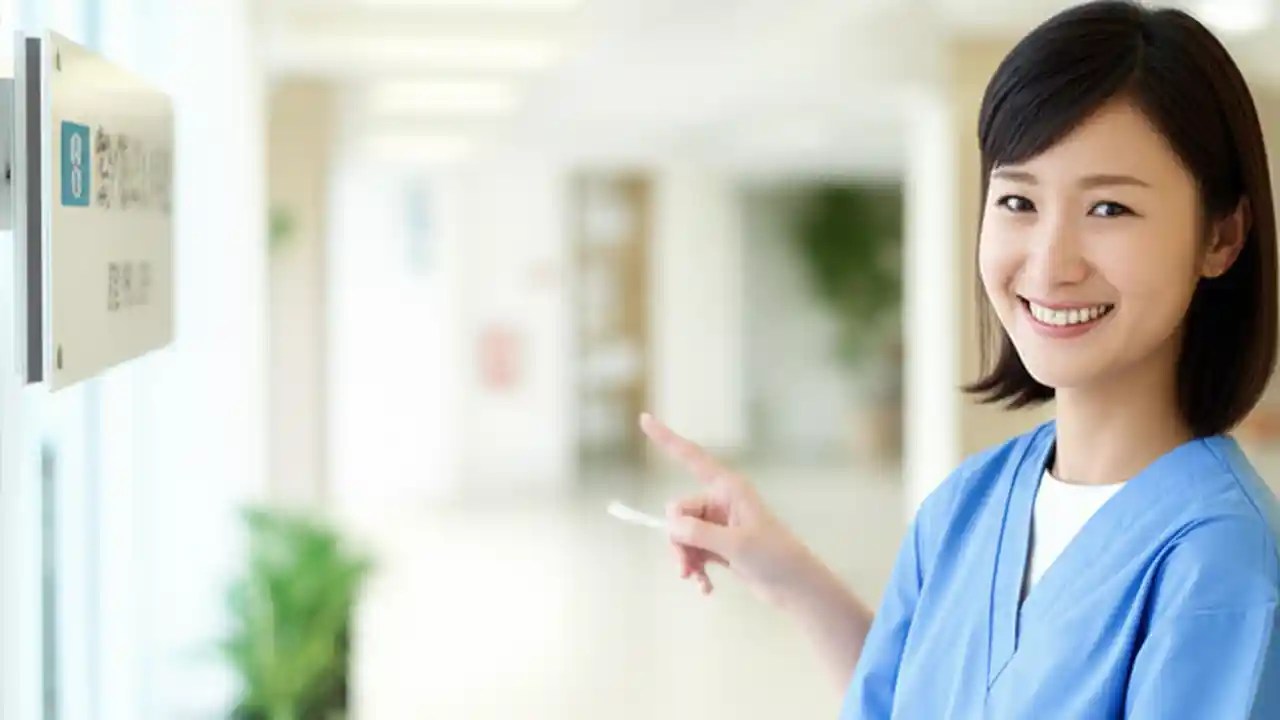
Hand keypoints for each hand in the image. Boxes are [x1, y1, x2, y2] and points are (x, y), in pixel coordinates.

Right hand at [639, 412, 818, 607]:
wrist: (796, 586)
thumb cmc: (774, 557)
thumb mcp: (735, 544)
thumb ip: (699, 533)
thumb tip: (671, 526)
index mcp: (728, 487)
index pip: (691, 456)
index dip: (667, 438)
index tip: (644, 419)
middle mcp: (721, 501)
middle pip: (679, 512)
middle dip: (678, 540)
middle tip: (686, 567)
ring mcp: (719, 524)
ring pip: (683, 535)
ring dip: (686, 558)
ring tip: (695, 579)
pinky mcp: (720, 545)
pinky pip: (694, 551)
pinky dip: (696, 569)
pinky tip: (705, 587)